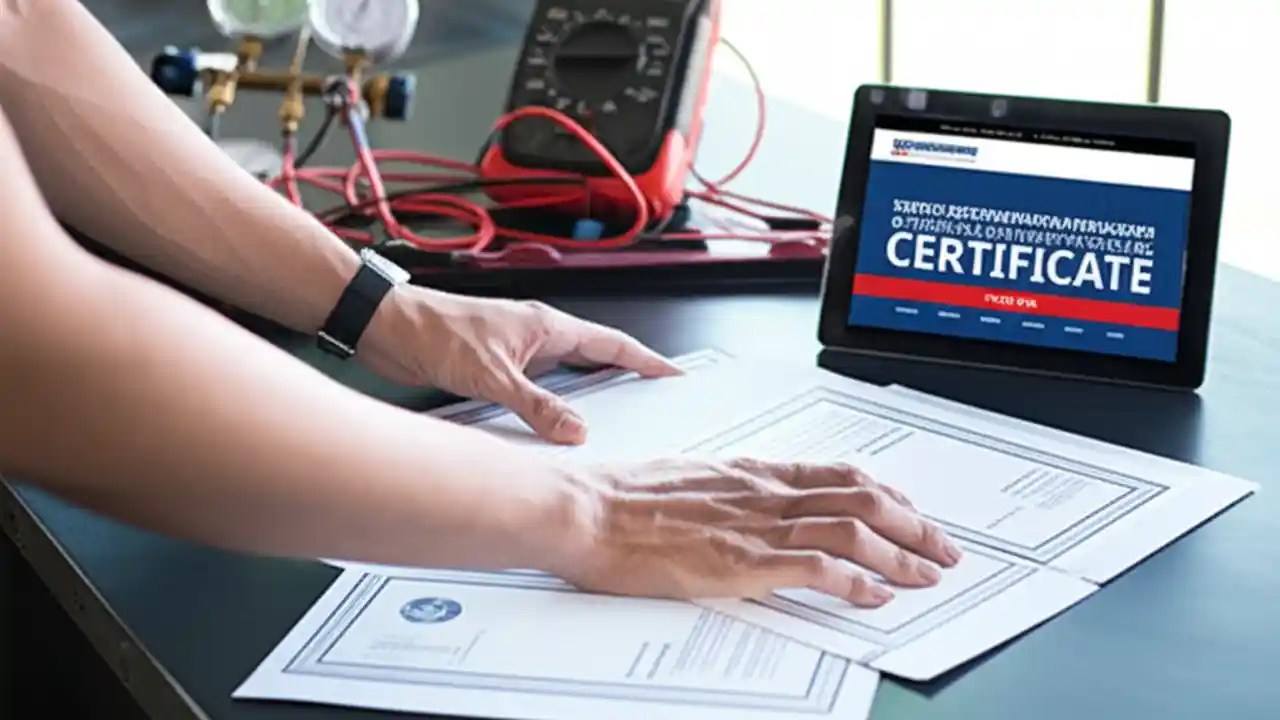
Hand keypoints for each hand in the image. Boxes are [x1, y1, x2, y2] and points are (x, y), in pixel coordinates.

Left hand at [360, 285, 680, 443]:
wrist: (388, 326)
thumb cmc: (435, 331)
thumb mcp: (493, 375)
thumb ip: (536, 405)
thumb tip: (575, 430)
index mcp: (547, 326)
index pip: (611, 343)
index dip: (645, 359)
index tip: (672, 373)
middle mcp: (536, 335)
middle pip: (594, 356)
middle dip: (625, 375)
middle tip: (653, 396)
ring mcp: (517, 350)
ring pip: (565, 374)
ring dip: (587, 393)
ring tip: (612, 416)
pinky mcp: (495, 365)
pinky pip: (537, 387)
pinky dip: (552, 405)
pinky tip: (551, 424)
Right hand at [551, 457, 962, 606]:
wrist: (584, 508)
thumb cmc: (619, 497)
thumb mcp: (684, 481)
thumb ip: (724, 492)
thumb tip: (741, 503)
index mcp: (748, 473)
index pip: (834, 474)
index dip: (882, 492)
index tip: (908, 507)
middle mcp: (762, 492)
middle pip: (859, 496)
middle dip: (911, 522)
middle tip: (942, 545)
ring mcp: (754, 525)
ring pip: (850, 528)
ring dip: (899, 552)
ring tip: (928, 573)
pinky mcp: (741, 560)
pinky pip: (816, 567)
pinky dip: (855, 581)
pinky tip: (876, 595)